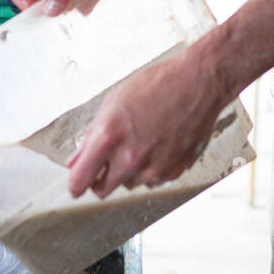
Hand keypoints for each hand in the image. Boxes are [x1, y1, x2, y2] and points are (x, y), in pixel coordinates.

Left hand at [67, 43, 228, 198]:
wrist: (198, 83)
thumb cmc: (157, 85)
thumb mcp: (113, 102)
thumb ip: (91, 136)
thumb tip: (75, 160)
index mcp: (109, 137)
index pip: (80, 180)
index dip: (75, 183)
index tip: (77, 183)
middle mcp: (130, 158)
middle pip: (102, 190)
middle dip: (101, 178)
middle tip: (108, 161)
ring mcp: (153, 168)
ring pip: (129, 184)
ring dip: (129, 171)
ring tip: (142, 140)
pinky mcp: (172, 172)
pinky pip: (152, 181)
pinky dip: (151, 168)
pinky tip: (158, 144)